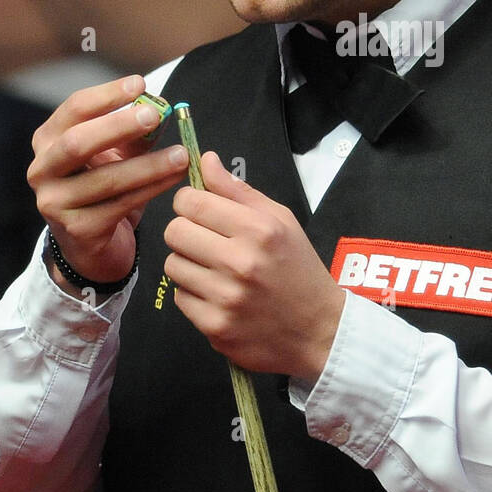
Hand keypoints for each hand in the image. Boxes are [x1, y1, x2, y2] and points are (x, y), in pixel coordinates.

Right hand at [27, 75, 188, 290]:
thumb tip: (162, 106)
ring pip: (105, 179)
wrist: (91, 246)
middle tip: (154, 115)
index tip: (140, 84)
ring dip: (148, 165)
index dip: (107, 95)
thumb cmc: (103, 189)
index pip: (74, 109)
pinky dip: (153, 189)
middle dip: (118, 126)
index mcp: (48, 140)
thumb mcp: (115, 155)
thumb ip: (134, 132)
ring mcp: (55, 203)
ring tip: (182, 154)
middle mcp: (42, 170)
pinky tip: (176, 178)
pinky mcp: (78, 230)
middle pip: (77, 142)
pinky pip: (121, 205)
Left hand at [164, 152, 345, 381]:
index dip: (189, 202)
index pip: (191, 202)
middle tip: (205, 240)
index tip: (200, 210)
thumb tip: (205, 160)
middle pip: (174, 232)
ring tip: (214, 269)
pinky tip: (218, 294)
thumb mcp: (280, 221)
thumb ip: (238, 191)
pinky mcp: (215, 328)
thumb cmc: (299, 268)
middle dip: (186, 232)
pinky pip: (180, 297)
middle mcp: (240, 263)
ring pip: (173, 265)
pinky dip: (194, 294)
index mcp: (258, 229)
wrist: (319, 330)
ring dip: (188, 264)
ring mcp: (226, 298)